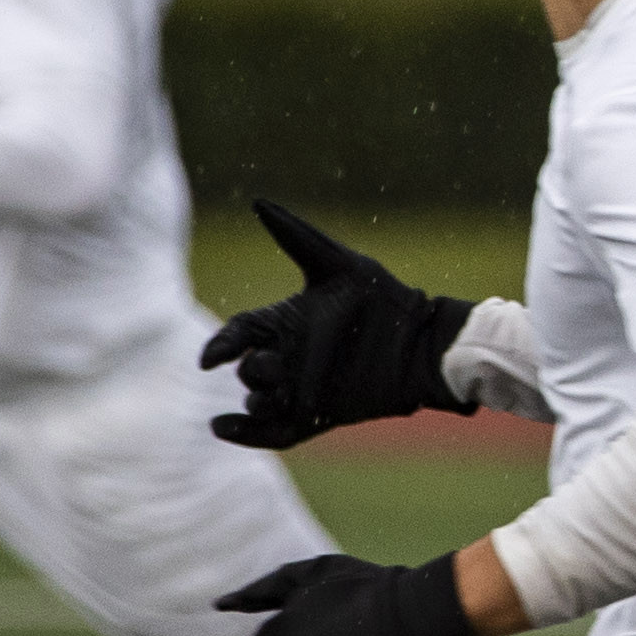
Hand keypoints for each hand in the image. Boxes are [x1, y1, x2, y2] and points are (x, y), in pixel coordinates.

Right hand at [203, 201, 472, 448]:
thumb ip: (298, 237)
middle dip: (250, 369)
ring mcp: (300, 390)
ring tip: (263, 398)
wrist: (423, 343)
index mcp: (284, 324)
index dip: (222, 344)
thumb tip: (258, 201)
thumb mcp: (340, 266)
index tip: (211, 357)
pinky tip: (225, 427)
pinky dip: (247, 435)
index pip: (239, 334)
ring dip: (252, 403)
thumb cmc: (384, 300)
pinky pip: (273, 433)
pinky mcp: (317, 417)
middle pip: (249, 369)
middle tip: (268, 364)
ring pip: (258, 402)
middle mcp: (287, 359)